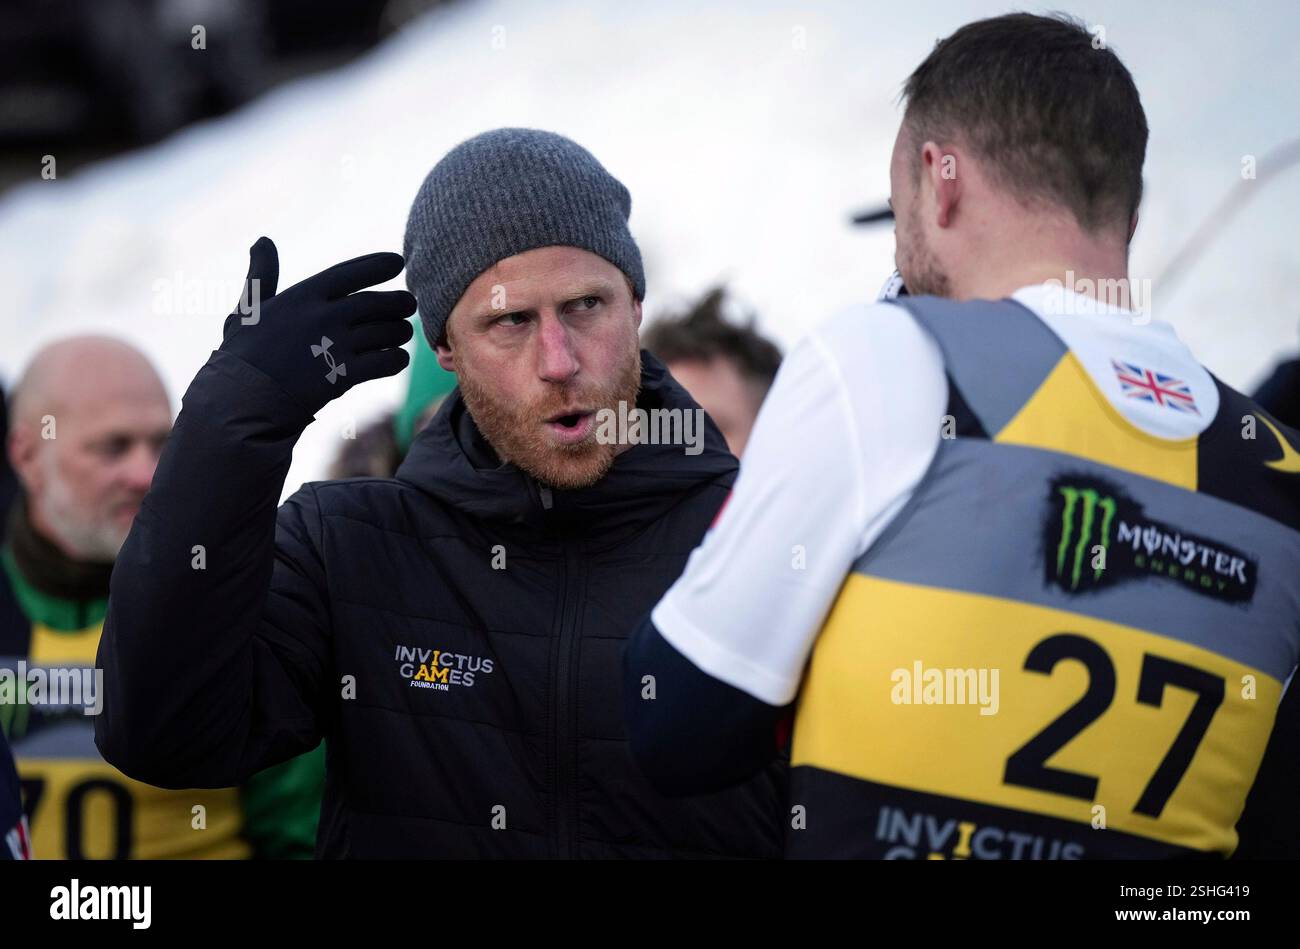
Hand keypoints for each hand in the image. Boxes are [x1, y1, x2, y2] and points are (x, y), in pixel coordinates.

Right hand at [221, 236, 415, 414]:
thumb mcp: (249, 309)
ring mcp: (335, 346)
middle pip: (376, 303)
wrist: (242, 401)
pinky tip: (397, 358)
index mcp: (302, 296)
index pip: (351, 273)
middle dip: (398, 302)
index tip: (396, 262)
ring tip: (403, 332)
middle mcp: (323, 317)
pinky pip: (385, 362)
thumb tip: (262, 241)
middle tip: (408, 304)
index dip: (377, 265)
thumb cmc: (243, 355)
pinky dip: (396, 359)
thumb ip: (263, 275)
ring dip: (400, 331)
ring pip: (385, 332)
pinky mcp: (344, 376)